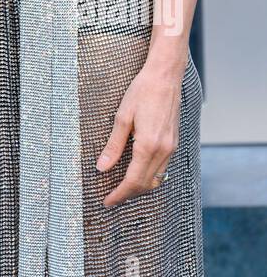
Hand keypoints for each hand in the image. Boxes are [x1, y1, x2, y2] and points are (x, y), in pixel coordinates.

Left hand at [96, 64, 181, 205]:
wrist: (166, 76)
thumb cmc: (142, 91)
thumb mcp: (122, 117)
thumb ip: (113, 146)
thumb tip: (102, 167)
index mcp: (149, 145)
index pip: (133, 180)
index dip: (119, 194)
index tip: (107, 201)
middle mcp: (164, 150)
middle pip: (146, 184)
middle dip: (128, 194)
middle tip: (111, 198)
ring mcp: (172, 147)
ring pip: (157, 179)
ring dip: (140, 187)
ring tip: (122, 188)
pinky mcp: (175, 143)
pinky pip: (163, 168)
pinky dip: (149, 176)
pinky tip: (137, 172)